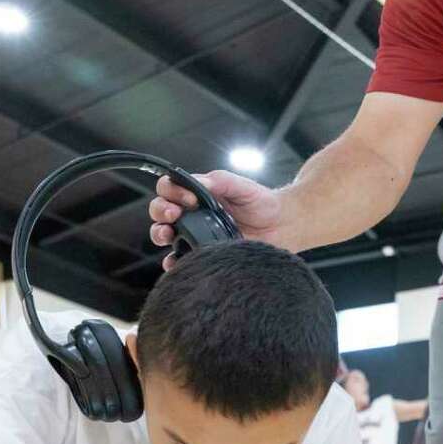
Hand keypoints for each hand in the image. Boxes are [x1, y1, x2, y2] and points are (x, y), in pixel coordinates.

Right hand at [148, 172, 282, 265]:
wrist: (283, 227)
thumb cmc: (263, 204)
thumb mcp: (243, 187)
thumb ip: (221, 181)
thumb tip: (198, 181)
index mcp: (198, 194)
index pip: (170, 188)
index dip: (172, 191)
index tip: (189, 198)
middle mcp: (192, 214)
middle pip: (160, 210)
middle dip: (160, 211)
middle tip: (174, 215)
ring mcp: (195, 235)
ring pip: (163, 234)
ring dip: (159, 234)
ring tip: (168, 236)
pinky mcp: (202, 254)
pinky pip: (179, 260)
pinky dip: (172, 262)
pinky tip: (175, 262)